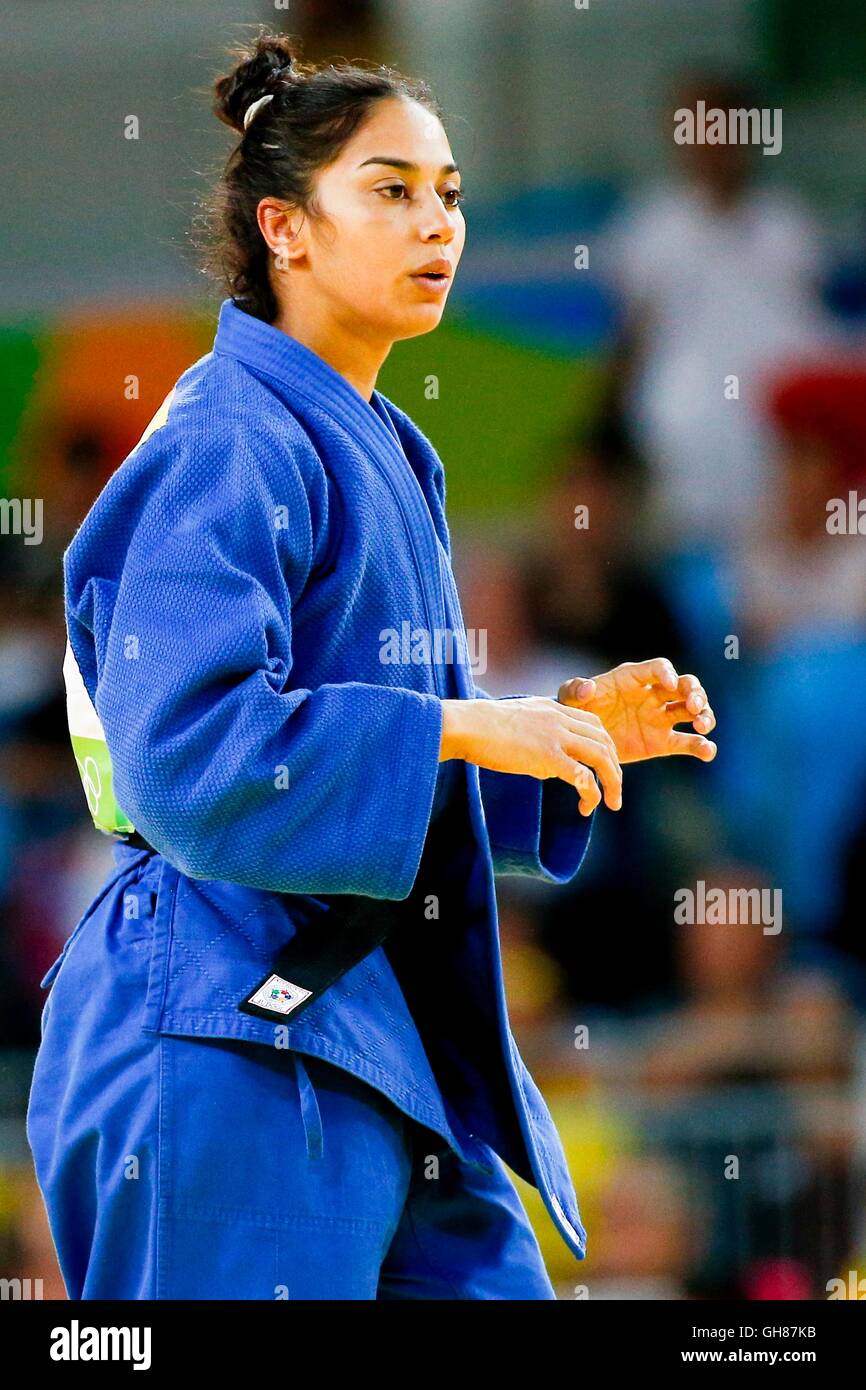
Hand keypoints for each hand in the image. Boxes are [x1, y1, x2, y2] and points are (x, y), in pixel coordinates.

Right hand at [439, 696, 621, 815]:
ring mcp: (555, 737)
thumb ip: (540, 741)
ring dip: (612, 782)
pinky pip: (581, 776)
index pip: (594, 724)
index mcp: (553, 709)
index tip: (605, 767)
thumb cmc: (482, 728)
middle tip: (615, 791)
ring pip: (601, 757)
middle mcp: (560, 720)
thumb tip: (548, 770)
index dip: (606, 746)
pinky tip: (586, 805)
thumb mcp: (519, 725)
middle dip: (615, 768)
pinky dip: (591, 793)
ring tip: (611, 803)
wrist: (466, 725)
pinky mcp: (547, 756)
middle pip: (604, 740)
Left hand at [557, 658, 716, 764]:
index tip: (668, 683)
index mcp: (633, 678)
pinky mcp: (662, 742)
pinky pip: (686, 742)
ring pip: (691, 711)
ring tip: (702, 725)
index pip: (658, 668)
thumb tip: (588, 687)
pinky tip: (708, 751)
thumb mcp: (569, 698)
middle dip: (694, 692)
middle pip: (684, 686)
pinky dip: (701, 746)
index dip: (667, 673)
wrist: (578, 740)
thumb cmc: (575, 710)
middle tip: (694, 706)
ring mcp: (660, 718)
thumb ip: (575, 690)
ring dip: (705, 715)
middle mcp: (653, 695)